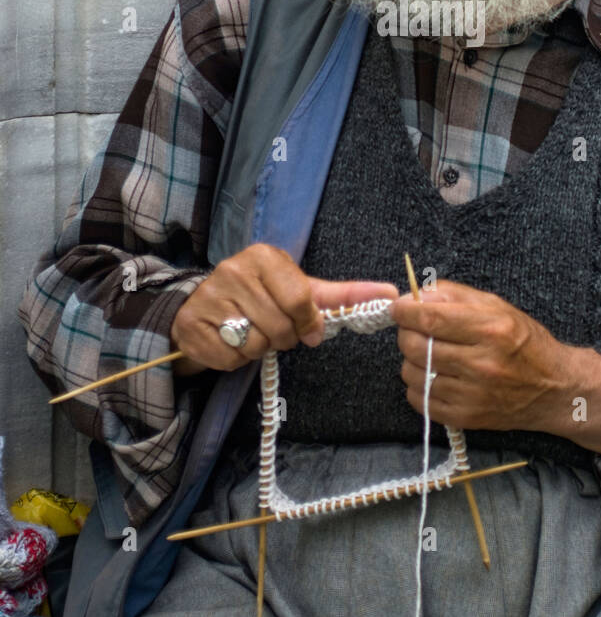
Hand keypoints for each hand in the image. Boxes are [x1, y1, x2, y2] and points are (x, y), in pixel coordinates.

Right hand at [170, 243, 398, 374]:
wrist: (202, 307)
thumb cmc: (261, 297)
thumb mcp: (301, 290)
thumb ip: (343, 295)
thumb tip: (391, 294)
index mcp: (264, 256)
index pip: (301, 300)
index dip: (307, 323)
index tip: (305, 327)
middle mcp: (234, 269)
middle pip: (280, 328)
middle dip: (282, 338)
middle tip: (272, 328)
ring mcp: (209, 297)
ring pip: (255, 345)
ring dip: (259, 349)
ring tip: (249, 332)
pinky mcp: (192, 325)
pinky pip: (230, 359)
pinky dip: (235, 360)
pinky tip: (229, 341)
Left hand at [391, 280, 568, 430]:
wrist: (554, 390)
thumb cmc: (525, 343)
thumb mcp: (498, 306)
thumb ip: (454, 295)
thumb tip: (415, 295)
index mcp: (490, 329)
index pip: (430, 318)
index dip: (405, 311)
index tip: (398, 308)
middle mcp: (481, 363)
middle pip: (416, 346)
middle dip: (407, 333)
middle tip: (416, 329)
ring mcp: (472, 394)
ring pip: (412, 373)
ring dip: (412, 360)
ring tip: (430, 355)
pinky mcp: (466, 418)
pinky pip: (419, 400)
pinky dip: (419, 385)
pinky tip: (435, 376)